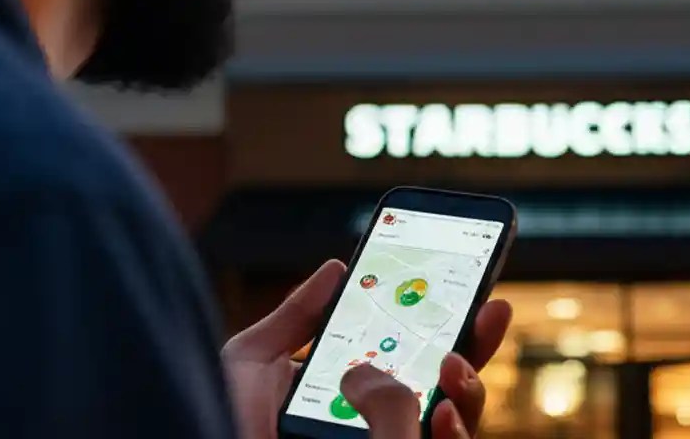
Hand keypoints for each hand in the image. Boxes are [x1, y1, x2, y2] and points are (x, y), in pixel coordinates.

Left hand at [221, 260, 512, 438]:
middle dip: (476, 346)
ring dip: (469, 389)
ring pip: (453, 427)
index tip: (470, 286)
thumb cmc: (210, 422)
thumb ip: (296, 317)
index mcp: (348, 399)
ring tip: (453, 362)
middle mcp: (372, 431)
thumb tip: (338, 266)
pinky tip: (440, 412)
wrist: (198, 435)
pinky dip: (451, 435)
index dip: (446, 323)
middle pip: (446, 389)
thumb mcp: (251, 362)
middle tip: (491, 308)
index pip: (412, 359)